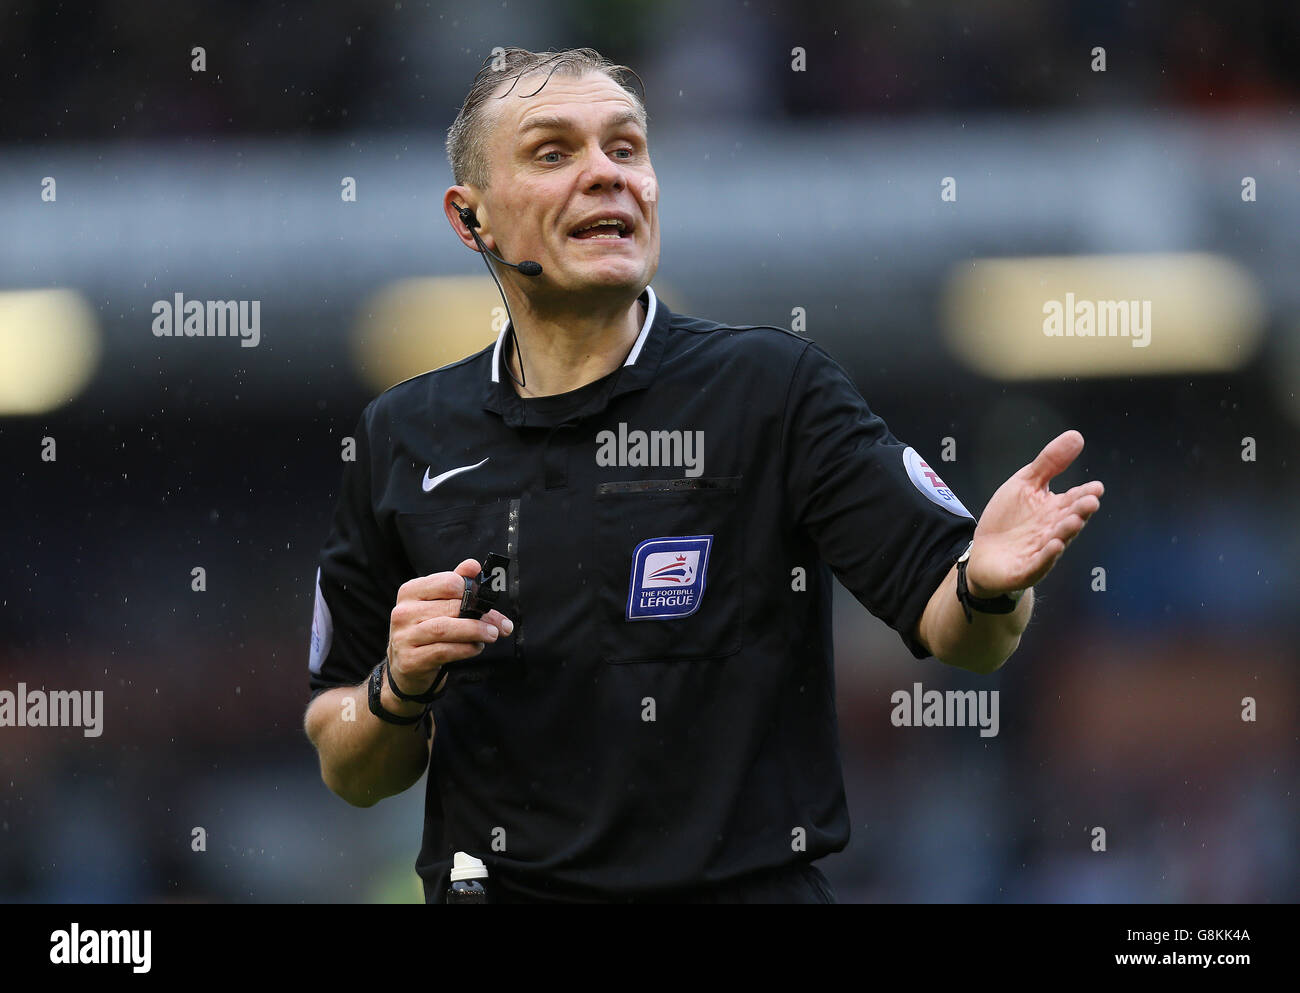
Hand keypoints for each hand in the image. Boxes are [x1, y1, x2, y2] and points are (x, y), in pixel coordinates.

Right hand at [386, 558, 513, 695]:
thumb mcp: (438, 604)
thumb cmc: (427, 630)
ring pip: (444, 628)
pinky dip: (465, 649)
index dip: (472, 590)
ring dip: (475, 631)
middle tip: (500, 624)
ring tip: (492, 634)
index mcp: (411, 592)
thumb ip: (456, 583)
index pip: (447, 582)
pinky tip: (476, 647)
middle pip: (450, 607)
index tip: (487, 599)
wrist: (407, 667)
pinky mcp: (410, 660)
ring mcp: (404, 637)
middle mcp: (403, 612)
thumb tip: (474, 566)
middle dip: (482, 615)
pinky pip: (442, 651)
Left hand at [966, 430, 1103, 597]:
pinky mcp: (1026, 569)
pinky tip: (1054, 545)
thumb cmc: (1009, 519)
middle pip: (1069, 519)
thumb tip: (1077, 436)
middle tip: (1091, 500)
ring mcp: (1041, 551)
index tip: (1096, 487)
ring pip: (1057, 540)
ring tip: (1074, 520)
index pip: (1074, 499)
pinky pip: (1039, 563)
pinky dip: (1047, 556)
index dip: (1085, 494)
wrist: (984, 555)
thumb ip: (1049, 463)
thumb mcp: (1025, 484)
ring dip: (1066, 531)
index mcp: (1055, 510)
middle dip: (1080, 511)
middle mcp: (1053, 530)